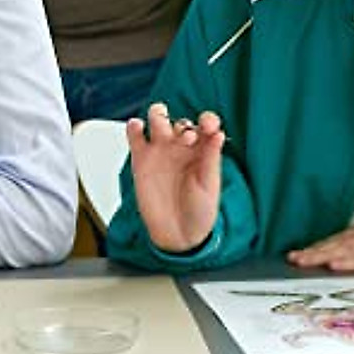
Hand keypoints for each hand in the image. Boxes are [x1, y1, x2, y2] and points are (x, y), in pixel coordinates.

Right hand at [126, 102, 224, 253]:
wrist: (178, 236)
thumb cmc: (199, 212)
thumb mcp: (210, 186)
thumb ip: (211, 158)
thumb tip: (219, 134)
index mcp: (202, 150)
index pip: (205, 124)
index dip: (207, 120)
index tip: (208, 125)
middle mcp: (181, 147)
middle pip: (180, 120)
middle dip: (183, 123)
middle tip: (187, 139)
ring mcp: (161, 151)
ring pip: (157, 119)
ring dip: (159, 117)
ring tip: (163, 132)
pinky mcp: (141, 159)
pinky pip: (135, 135)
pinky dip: (134, 126)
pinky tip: (139, 128)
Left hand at [286, 218, 353, 271]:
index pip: (347, 236)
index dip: (324, 244)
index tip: (303, 252)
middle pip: (345, 240)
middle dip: (318, 249)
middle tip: (294, 257)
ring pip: (353, 247)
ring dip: (328, 254)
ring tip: (307, 261)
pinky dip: (353, 260)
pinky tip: (337, 264)